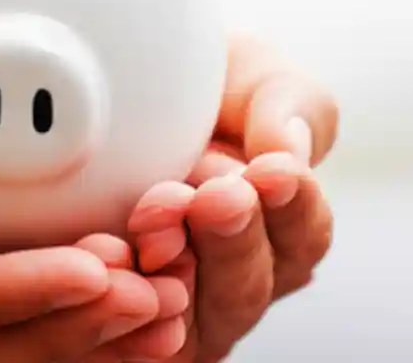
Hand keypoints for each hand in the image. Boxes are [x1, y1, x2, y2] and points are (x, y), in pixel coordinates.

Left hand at [120, 35, 339, 361]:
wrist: (109, 88)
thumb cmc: (196, 88)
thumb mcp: (252, 77)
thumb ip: (287, 108)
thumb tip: (287, 149)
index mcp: (278, 230)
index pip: (304, 236)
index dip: (293, 207)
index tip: (273, 172)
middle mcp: (230, 281)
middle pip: (248, 286)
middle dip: (231, 238)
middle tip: (212, 196)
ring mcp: (173, 315)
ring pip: (186, 318)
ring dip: (174, 269)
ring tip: (154, 219)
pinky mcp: (112, 326)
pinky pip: (120, 335)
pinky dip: (118, 296)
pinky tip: (107, 258)